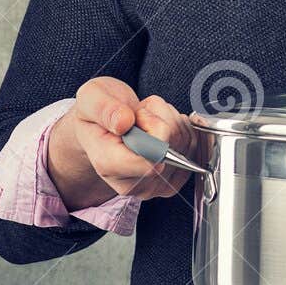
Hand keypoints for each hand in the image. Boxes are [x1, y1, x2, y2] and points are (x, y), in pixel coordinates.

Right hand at [47, 76, 208, 209]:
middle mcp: (130, 184)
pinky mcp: (170, 182)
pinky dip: (182, 132)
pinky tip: (162, 129)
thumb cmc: (98, 114)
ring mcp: (152, 187)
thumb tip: (124, 123)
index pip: (150, 158)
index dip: (152, 127)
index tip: (136, 116)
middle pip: (171, 150)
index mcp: (108, 165)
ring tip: (148, 122)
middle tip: (139, 117)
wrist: (103, 128)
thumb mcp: (92, 97)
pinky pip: (193, 150)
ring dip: (172, 123)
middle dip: (162, 121)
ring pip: (184, 145)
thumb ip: (104, 108)